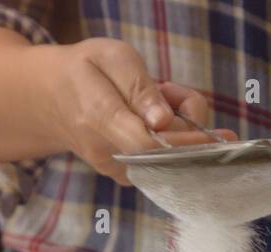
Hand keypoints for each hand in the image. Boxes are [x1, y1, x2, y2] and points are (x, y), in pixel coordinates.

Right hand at [42, 38, 234, 184]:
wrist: (49, 98)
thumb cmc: (84, 70)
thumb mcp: (111, 57)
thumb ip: (139, 87)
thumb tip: (163, 121)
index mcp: (99, 117)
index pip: (151, 145)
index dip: (189, 142)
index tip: (220, 135)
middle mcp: (107, 152)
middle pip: (169, 154)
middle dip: (188, 121)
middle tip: (169, 88)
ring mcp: (116, 169)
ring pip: (170, 158)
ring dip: (179, 126)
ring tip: (157, 97)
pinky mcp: (127, 176)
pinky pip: (163, 162)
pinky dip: (169, 139)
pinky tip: (153, 118)